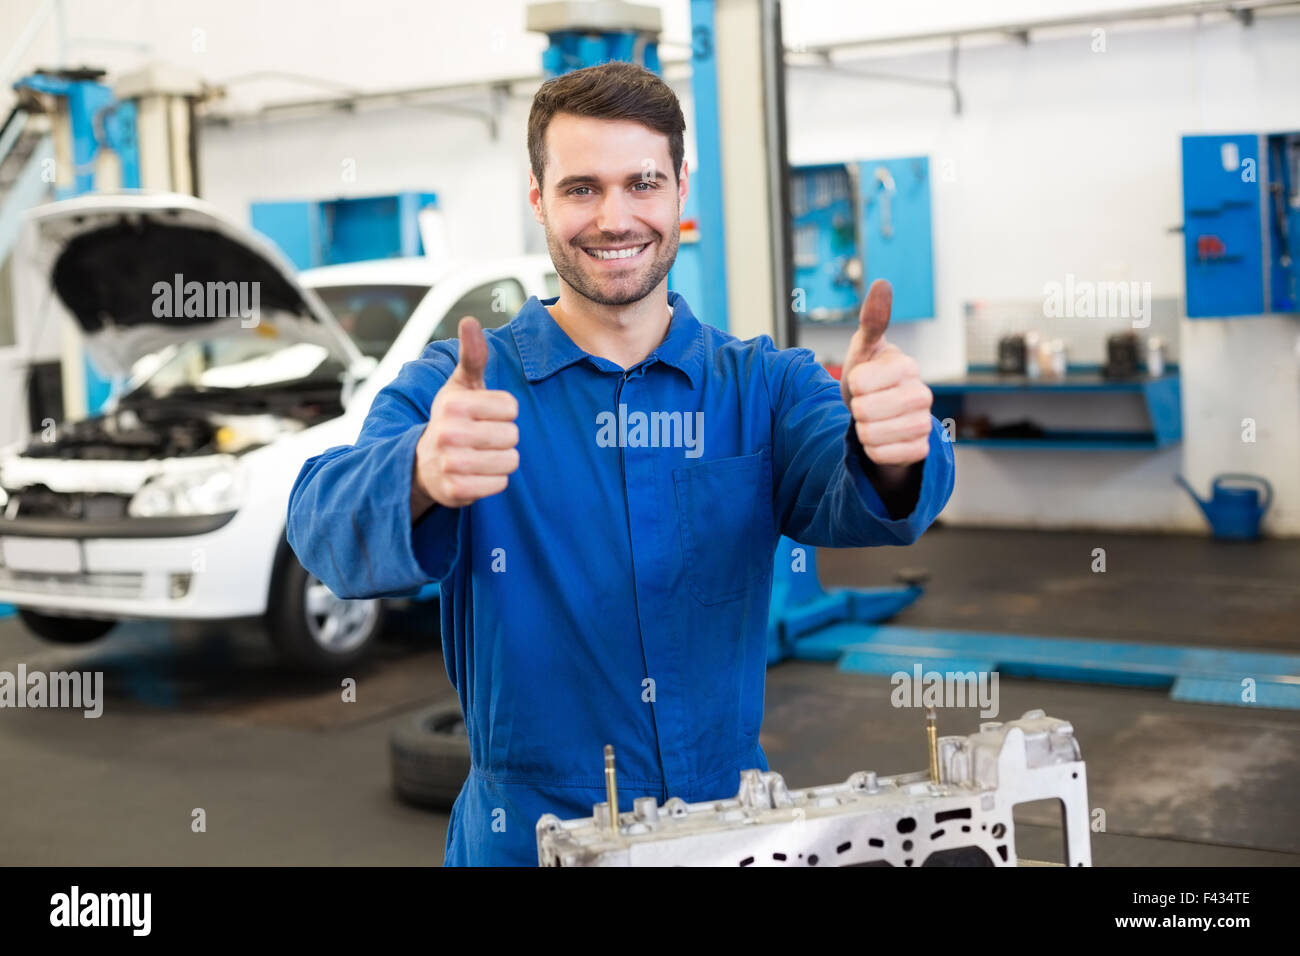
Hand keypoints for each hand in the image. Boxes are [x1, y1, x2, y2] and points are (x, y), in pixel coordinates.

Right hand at [411, 317, 519, 517]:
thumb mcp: (461, 385)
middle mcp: (448, 433)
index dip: (504, 412)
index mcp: (453, 404)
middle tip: (483, 437)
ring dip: (502, 459)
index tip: (485, 415)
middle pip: (512, 435)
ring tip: (481, 454)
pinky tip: (477, 473)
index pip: (511, 407)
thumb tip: (470, 321)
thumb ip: (472, 355)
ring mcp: (450, 463)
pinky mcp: (456, 490)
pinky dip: (494, 481)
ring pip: (510, 461)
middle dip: (504, 437)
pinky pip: (500, 484)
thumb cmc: (453, 419)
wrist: (423, 463)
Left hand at [841, 279, 932, 468]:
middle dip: (857, 410)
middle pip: (863, 411)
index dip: (853, 385)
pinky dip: (874, 450)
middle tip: (868, 404)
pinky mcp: (921, 450)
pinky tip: (884, 439)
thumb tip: (882, 283)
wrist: (881, 418)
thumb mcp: (864, 350)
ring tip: (874, 421)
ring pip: (871, 436)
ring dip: (864, 431)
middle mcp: (922, 393)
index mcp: (906, 366)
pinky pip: (881, 455)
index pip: (859, 382)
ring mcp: (924, 423)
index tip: (864, 382)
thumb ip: (872, 320)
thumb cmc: (871, 380)